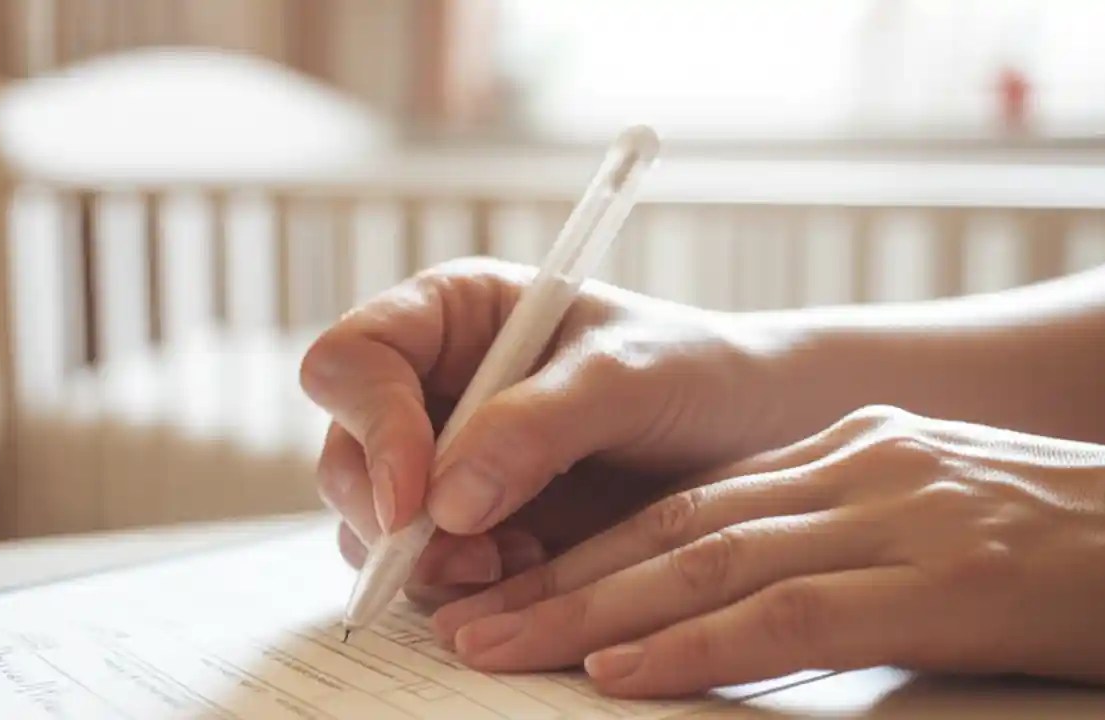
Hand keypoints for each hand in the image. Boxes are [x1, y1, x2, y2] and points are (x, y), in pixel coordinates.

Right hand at [300, 258, 785, 605]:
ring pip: (374, 522)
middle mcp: (435, 387)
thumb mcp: (628, 376)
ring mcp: (449, 461)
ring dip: (426, 560)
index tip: (416, 495)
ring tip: (511, 562)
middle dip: (389, 512)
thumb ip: (535, 424)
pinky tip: (528, 573)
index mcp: (454, 318)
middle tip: (466, 553)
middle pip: (346, 452)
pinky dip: (461, 586)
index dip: (370, 426)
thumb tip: (444, 500)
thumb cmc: (698, 371)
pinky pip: (426, 568)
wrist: (758, 433)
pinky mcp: (476, 526)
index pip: (354, 360)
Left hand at [432, 405, 1104, 696]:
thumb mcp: (929, 523)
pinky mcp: (943, 580)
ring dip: (596, 611)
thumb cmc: (1062, 546)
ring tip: (505, 645)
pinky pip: (792, 613)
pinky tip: (624, 672)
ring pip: (711, 564)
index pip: (691, 502)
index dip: (593, 548)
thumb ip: (835, 549)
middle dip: (566, 579)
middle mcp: (856, 468)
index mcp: (846, 452)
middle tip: (472, 619)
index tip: (519, 585)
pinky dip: (698, 645)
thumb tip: (735, 605)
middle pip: (677, 528)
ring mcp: (897, 516)